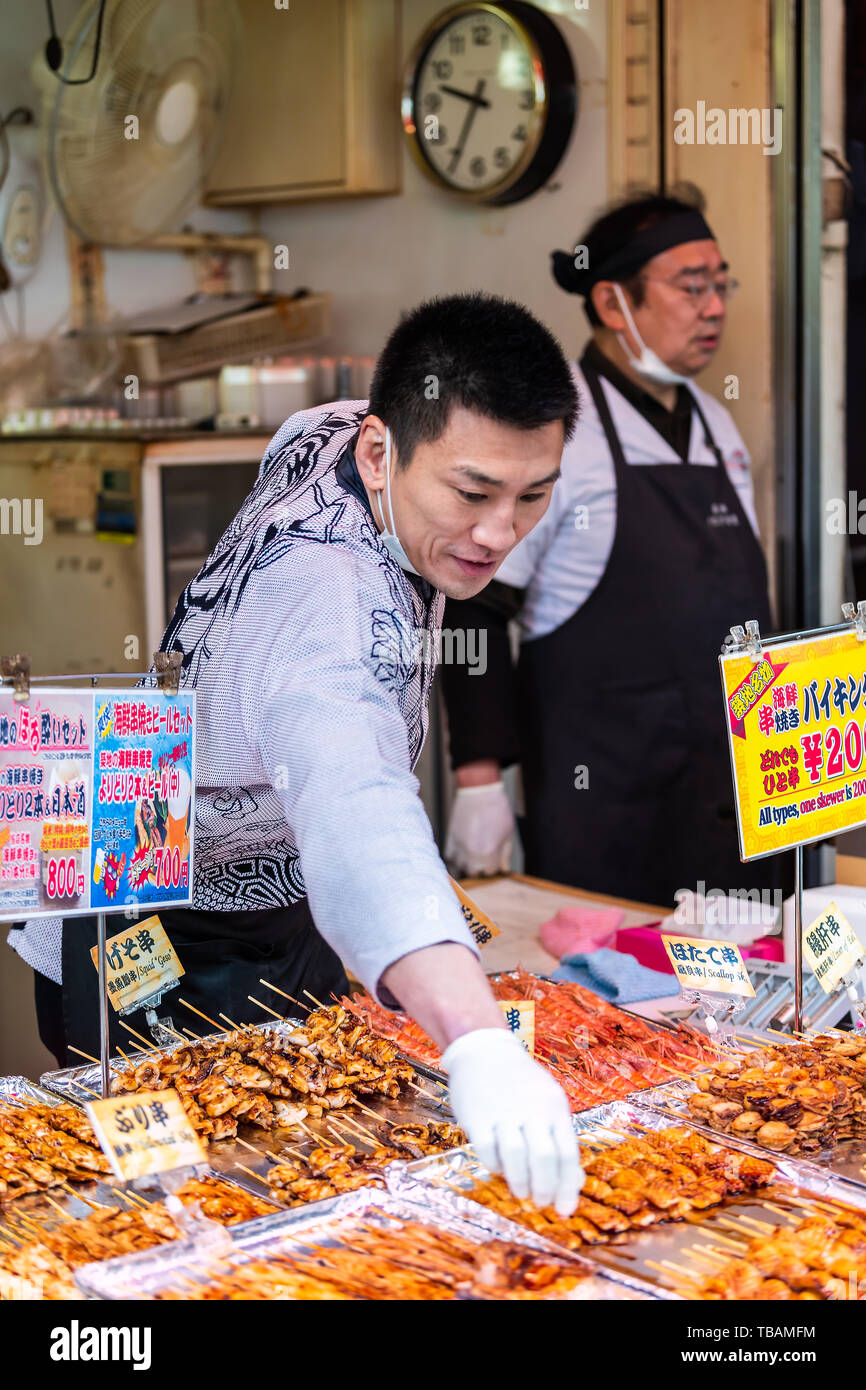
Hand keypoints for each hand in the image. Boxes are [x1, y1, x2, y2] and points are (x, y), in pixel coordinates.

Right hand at [442, 1028, 583, 1215]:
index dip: (568, 1186)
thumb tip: (575, 1183)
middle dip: (545, 1188)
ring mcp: (504, 1112)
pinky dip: (494, 1165)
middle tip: (541, 1203)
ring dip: (520, 1181)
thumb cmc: (521, 1084)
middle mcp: (532, 1110)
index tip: (565, 1210)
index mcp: (554, 1108)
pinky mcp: (477, 1115)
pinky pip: (487, 1149)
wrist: (484, 1050)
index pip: (568, 1153)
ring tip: (522, 1192)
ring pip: (516, 1155)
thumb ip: (561, 1140)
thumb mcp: (548, 1104)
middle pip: (544, 1157)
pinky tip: (499, 1169)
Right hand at [445, 780, 513, 875]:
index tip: (496, 860)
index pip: (489, 872)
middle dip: (480, 868)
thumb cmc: (497, 809)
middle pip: (473, 872)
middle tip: (485, 859)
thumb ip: (506, 854)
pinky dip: (455, 857)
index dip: (494, 867)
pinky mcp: (451, 837)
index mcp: (488, 852)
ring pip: (459, 866)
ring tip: (474, 856)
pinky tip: (462, 852)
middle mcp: (471, 852)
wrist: (480, 791)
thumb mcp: (508, 833)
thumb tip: (504, 868)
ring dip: (467, 864)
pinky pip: (449, 856)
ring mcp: (459, 845)